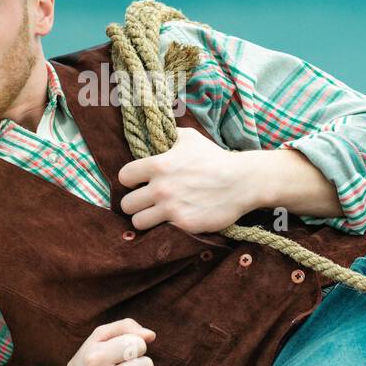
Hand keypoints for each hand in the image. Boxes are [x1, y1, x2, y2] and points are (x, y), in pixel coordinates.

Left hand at [116, 127, 252, 232]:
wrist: (242, 182)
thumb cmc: (215, 158)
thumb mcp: (189, 138)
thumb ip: (168, 136)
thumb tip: (155, 133)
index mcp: (158, 165)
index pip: (123, 177)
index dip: (130, 180)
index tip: (139, 182)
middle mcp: (161, 188)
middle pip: (126, 204)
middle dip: (135, 203)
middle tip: (146, 201)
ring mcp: (171, 208)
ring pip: (138, 222)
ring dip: (145, 218)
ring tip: (155, 214)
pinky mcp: (183, 224)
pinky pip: (160, 232)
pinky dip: (163, 228)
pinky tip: (172, 220)